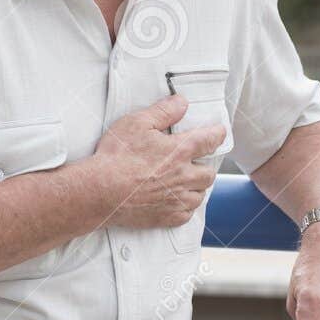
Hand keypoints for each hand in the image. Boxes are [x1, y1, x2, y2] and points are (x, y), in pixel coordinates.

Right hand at [91, 95, 223, 228]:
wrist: (100, 191)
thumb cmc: (116, 156)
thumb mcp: (136, 123)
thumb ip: (163, 112)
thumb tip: (182, 102)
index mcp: (180, 151)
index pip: (209, 140)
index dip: (217, 134)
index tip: (219, 132)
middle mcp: (184, 176)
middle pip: (209, 173)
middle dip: (205, 166)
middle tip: (195, 162)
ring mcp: (178, 199)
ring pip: (200, 194)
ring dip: (196, 187)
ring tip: (185, 182)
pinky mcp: (168, 217)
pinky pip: (188, 213)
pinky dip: (185, 206)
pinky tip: (175, 200)